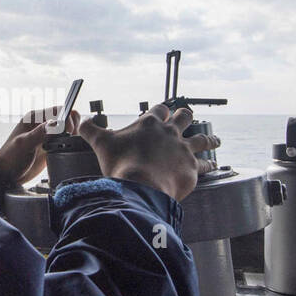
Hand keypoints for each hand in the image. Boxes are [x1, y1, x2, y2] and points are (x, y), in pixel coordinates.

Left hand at [0, 105, 80, 186]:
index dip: (67, 118)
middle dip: (73, 126)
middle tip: (70, 139)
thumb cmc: (9, 158)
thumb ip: (39, 133)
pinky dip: (70, 143)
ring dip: (72, 134)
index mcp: (34, 118)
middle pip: (66, 117)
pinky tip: (65, 150)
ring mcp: (47, 136)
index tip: (69, 131)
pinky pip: (65, 140)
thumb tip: (55, 123)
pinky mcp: (51, 146)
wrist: (6, 174)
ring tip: (68, 144)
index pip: (58, 110)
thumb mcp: (23, 145)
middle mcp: (42, 124)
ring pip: (68, 128)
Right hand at [77, 104, 219, 201]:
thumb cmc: (121, 163)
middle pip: (184, 118)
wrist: (140, 186)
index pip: (160, 110)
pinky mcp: (192, 168)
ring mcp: (184, 150)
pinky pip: (205, 165)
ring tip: (217, 140)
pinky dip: (210, 165)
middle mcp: (171, 133)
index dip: (161, 110)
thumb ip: (90, 130)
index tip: (164, 111)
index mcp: (151, 123)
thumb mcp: (101, 143)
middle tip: (188, 117)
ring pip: (202, 140)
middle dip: (186, 117)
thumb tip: (78, 121)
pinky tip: (215, 166)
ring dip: (210, 140)